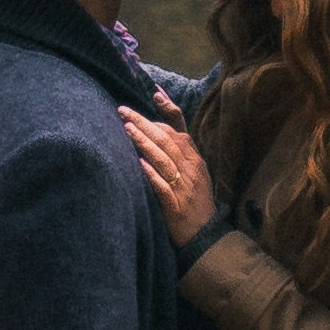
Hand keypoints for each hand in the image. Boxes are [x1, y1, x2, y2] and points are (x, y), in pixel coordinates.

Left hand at [120, 104, 218, 241]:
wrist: (205, 235)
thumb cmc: (195, 202)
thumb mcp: (194, 172)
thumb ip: (180, 151)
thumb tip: (161, 129)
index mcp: (194, 159)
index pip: (179, 129)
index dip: (167, 110)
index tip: (153, 93)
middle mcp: (191, 169)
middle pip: (167, 139)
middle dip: (144, 123)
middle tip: (123, 111)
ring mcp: (184, 186)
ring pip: (164, 159)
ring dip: (145, 143)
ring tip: (127, 129)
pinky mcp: (175, 205)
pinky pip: (163, 186)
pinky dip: (151, 174)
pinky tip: (139, 163)